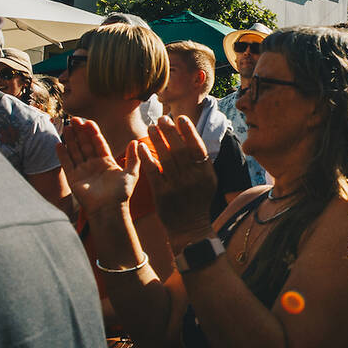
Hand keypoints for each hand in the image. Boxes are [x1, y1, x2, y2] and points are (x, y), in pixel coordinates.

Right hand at [57, 118, 139, 218]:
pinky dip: (62, 154)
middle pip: (85, 144)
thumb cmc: (121, 194)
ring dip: (70, 140)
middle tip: (74, 119)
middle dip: (80, 132)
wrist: (109, 210)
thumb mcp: (131, 173)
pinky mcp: (74, 179)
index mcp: (107, 162)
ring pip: (75, 151)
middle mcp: (94, 165)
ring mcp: (83, 171)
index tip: (88, 121)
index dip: (93, 132)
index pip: (98, 143)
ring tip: (66, 127)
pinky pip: (67, 164)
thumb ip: (133, 158)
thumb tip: (136, 142)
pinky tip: (59, 144)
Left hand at [148, 116, 219, 234]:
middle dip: (170, 131)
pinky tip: (140, 147)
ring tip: (150, 127)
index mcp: (206, 173)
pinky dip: (146, 158)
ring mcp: (177, 186)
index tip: (180, 118)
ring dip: (157, 140)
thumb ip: (201, 162)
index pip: (197, 147)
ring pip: (166, 157)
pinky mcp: (162, 194)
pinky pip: (153, 172)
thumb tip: (192, 137)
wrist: (190, 228)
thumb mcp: (208, 181)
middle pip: (179, 149)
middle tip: (161, 119)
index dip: (189, 131)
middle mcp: (193, 178)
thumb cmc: (198, 201)